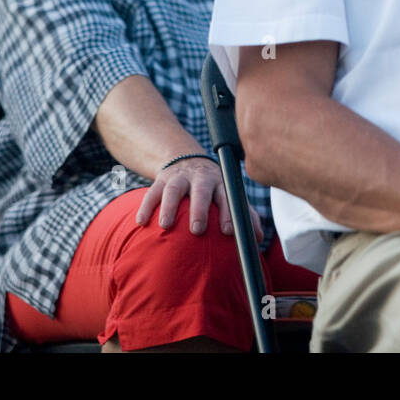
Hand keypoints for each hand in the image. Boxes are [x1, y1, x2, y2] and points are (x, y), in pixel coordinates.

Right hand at [135, 156, 263, 242]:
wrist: (187, 161)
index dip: (228, 212)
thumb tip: (258, 238)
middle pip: (202, 190)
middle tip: (198, 230)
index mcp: (221, 183)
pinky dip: (145, 207)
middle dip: (200, 209)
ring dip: (169, 206)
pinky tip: (141, 223)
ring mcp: (180, 178)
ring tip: (166, 225)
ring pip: (174, 189)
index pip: (227, 196)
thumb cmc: (213, 187)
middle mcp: (201, 178)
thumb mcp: (228, 195)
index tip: (227, 231)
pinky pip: (151, 192)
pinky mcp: (161, 180)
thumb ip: (244, 214)